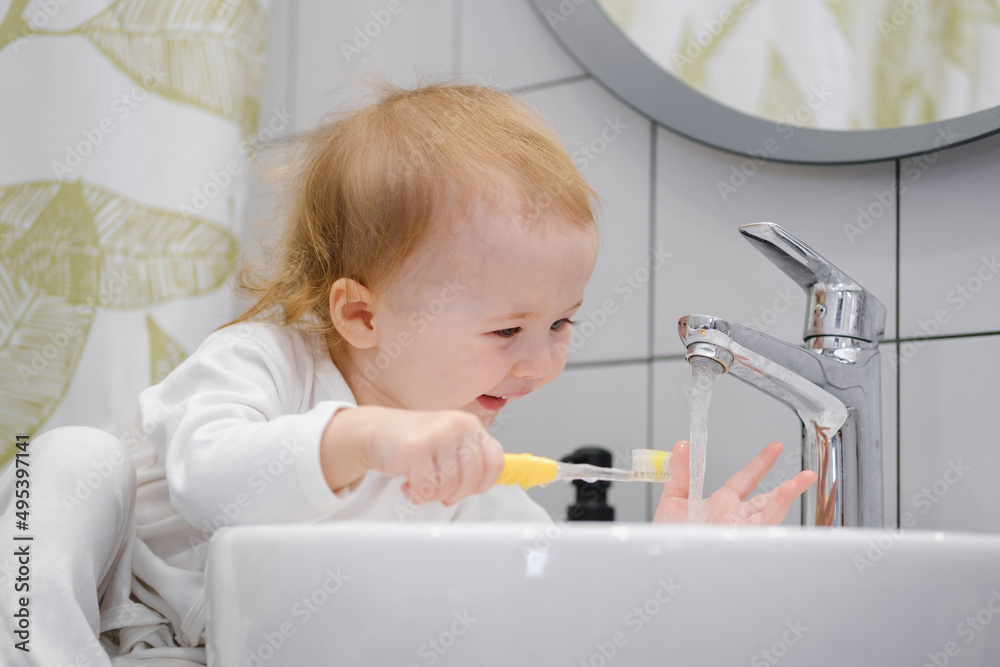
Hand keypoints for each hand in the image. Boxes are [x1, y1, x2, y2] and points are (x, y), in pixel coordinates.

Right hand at [323, 406, 504, 505]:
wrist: (377, 431)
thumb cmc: (416, 442)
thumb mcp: (449, 446)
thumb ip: (469, 464)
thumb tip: (483, 488)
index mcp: (471, 425)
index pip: (495, 461)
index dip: (484, 483)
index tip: (471, 491)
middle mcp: (458, 425)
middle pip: (472, 479)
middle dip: (455, 494)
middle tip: (439, 491)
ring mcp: (438, 434)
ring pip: (450, 486)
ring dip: (433, 494)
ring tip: (421, 484)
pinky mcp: (416, 448)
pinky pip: (427, 488)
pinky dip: (417, 494)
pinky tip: (408, 485)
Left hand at [652, 440, 816, 524]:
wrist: (662, 559)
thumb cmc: (668, 538)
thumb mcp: (672, 499)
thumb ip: (680, 472)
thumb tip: (683, 446)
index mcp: (720, 504)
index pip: (745, 479)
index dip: (761, 463)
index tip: (775, 448)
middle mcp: (734, 517)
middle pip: (766, 497)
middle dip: (789, 484)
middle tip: (808, 474)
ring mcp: (739, 529)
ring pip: (770, 511)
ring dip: (787, 496)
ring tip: (804, 480)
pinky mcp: (739, 540)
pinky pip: (762, 524)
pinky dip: (776, 509)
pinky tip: (787, 495)